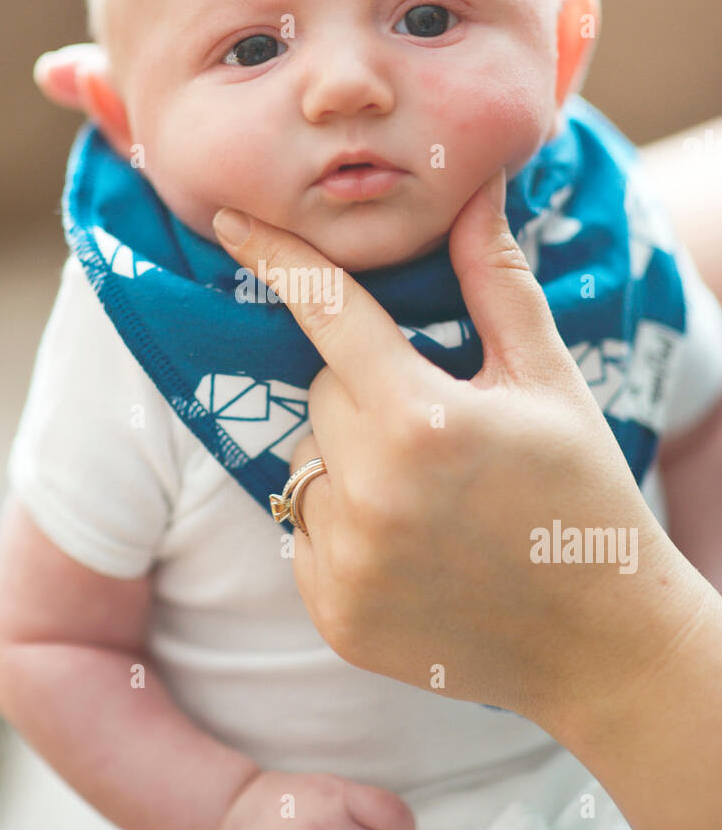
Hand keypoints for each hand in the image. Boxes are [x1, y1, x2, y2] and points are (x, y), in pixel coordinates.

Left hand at [211, 180, 703, 745]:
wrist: (602, 640)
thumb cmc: (580, 492)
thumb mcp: (547, 380)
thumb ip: (495, 282)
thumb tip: (476, 190)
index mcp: (423, 419)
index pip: (328, 314)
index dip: (277, 259)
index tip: (228, 220)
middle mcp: (372, 492)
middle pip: (321, 394)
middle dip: (366, 393)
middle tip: (439, 429)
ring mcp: (347, 561)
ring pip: (305, 462)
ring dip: (348, 461)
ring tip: (429, 496)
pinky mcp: (333, 614)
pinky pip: (302, 531)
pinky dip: (340, 524)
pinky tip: (410, 544)